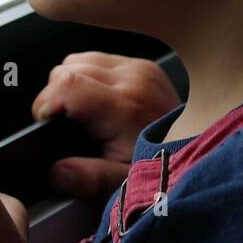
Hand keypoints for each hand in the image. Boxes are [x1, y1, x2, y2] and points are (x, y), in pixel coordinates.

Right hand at [33, 52, 181, 203]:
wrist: (197, 155)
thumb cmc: (162, 168)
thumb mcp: (124, 183)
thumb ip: (90, 178)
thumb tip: (57, 172)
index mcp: (126, 107)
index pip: (66, 84)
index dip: (45, 103)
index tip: (46, 123)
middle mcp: (134, 80)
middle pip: (67, 69)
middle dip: (56, 96)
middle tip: (67, 125)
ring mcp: (140, 69)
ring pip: (79, 60)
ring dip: (71, 83)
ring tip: (82, 114)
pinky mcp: (143, 66)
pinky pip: (99, 59)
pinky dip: (89, 77)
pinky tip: (98, 101)